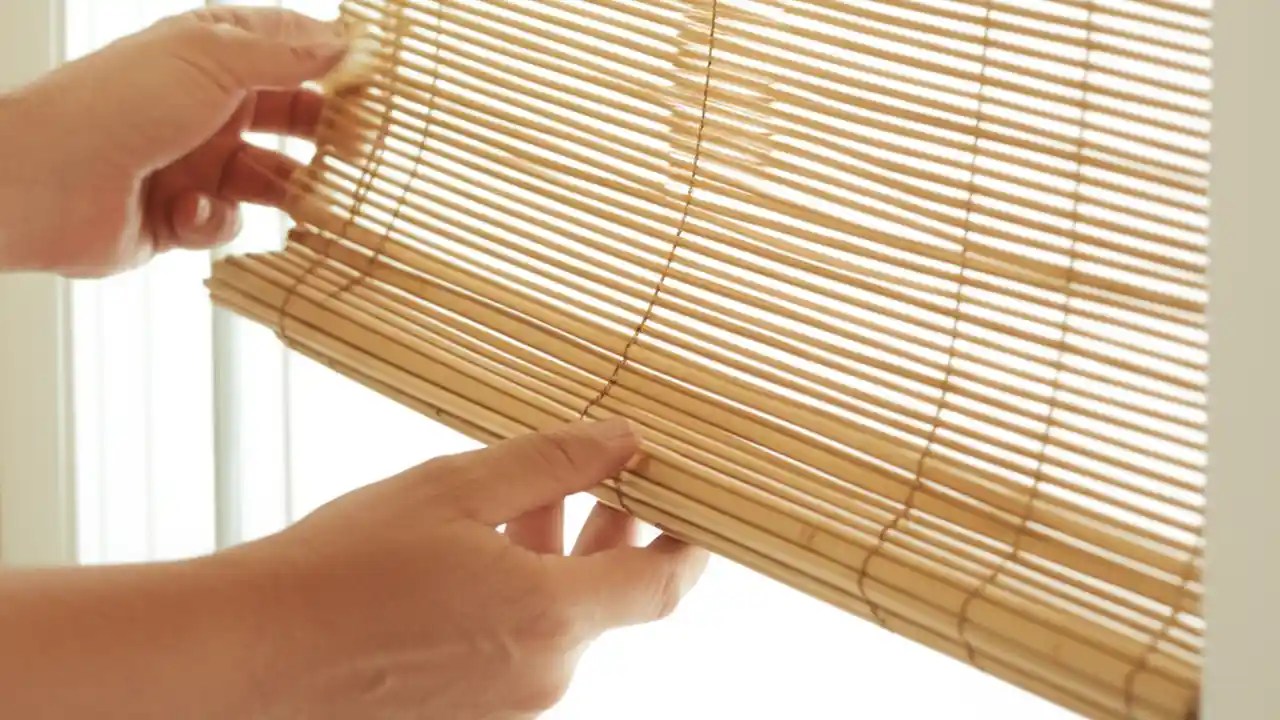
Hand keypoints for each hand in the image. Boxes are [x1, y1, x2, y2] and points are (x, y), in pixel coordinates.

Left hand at [0, 7, 347, 275]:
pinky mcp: (179, 214)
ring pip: (269, 178)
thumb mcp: (212, 60)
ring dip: (286, 189)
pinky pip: (225, 221)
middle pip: (289, 117)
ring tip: (306, 198)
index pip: (287, 48)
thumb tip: (345, 41)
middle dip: (324, 133)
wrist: (42, 182)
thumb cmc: (116, 105)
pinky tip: (186, 211)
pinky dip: (213, 220)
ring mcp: (193, 160)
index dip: (332, 61)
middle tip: (360, 148)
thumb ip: (286, 55)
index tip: (376, 81)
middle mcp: (205, 105)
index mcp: (209, 54)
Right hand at [217, 418, 708, 718]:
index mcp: (549, 620)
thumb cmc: (342, 567)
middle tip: (610, 483)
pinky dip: (519, 599)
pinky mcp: (466, 715)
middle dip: (616, 538)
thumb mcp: (456, 489)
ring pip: (559, 623)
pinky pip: (518, 650)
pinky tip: (476, 551)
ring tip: (525, 500)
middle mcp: (540, 677)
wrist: (247, 658)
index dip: (690, 542)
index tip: (693, 502)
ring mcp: (503, 706)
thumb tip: (626, 441)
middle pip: (611, 603)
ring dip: (558, 562)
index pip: (663, 587)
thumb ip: (555, 462)